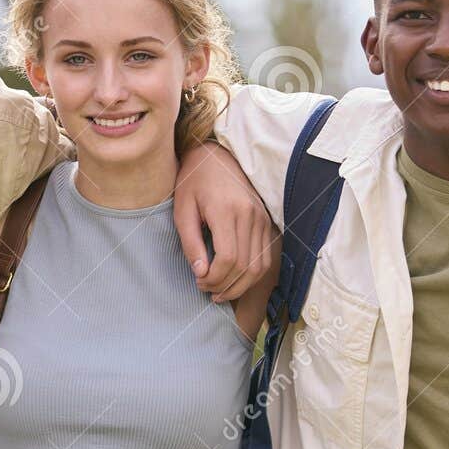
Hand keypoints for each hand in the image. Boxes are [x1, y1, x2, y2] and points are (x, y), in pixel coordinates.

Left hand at [175, 142, 274, 302]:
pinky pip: (265, 257)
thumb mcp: (182, 210)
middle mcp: (249, 215)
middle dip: (225, 286)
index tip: (199, 281)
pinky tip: (235, 280)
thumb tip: (201, 272)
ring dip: (240, 285)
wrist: (216, 156)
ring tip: (220, 291)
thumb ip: (190, 242)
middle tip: (206, 290)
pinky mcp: (265, 221)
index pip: (228, 258)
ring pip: (259, 266)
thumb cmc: (193, 181)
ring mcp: (261, 218)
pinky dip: (252, 274)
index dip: (214, 278)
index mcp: (226, 210)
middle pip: (245, 266)